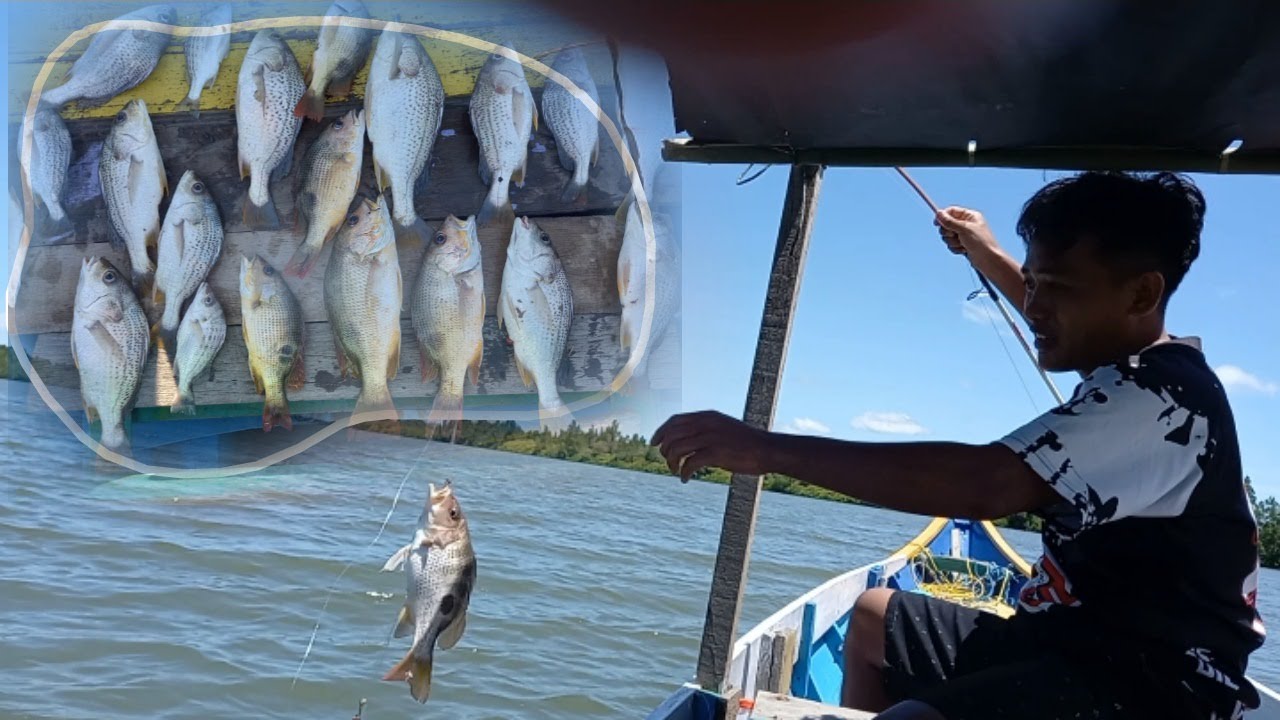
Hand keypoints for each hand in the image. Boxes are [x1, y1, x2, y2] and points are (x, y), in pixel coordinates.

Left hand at [651, 410, 774, 481]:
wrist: (768, 450)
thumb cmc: (746, 442)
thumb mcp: (724, 428)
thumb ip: (705, 430)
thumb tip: (684, 441)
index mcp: (707, 416)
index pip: (675, 420)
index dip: (661, 431)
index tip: (653, 443)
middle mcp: (706, 424)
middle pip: (672, 435)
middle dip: (664, 450)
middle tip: (668, 463)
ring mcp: (711, 437)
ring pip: (677, 449)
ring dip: (672, 463)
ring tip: (677, 472)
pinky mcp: (716, 453)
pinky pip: (690, 463)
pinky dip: (684, 473)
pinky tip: (685, 479)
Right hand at [934, 206, 999, 258]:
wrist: (988, 259)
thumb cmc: (980, 242)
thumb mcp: (963, 229)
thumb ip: (949, 222)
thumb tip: (938, 214)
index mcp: (970, 216)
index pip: (952, 211)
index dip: (943, 216)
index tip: (937, 223)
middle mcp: (966, 224)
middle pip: (947, 224)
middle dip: (948, 232)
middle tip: (955, 235)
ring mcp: (964, 235)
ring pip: (948, 236)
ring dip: (952, 242)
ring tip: (962, 244)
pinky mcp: (963, 245)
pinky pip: (951, 245)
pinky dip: (955, 248)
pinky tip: (964, 250)